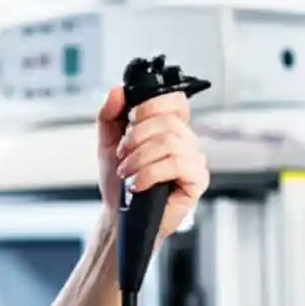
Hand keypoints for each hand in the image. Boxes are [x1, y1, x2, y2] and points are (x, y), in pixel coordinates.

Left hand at [96, 86, 209, 239]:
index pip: (174, 100)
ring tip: (127, 172)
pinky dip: (150, 173)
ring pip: (170, 142)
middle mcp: (186, 139)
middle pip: (167, 121)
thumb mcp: (107, 142)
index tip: (130, 122)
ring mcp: (194, 159)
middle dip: (136, 138)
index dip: (150, 106)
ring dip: (139, 158)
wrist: (119, 215)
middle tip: (122, 155)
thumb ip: (109, 114)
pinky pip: (177, 165)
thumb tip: (117, 91)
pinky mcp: (197, 180)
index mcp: (169, 126)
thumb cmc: (119, 180)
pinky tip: (138, 185)